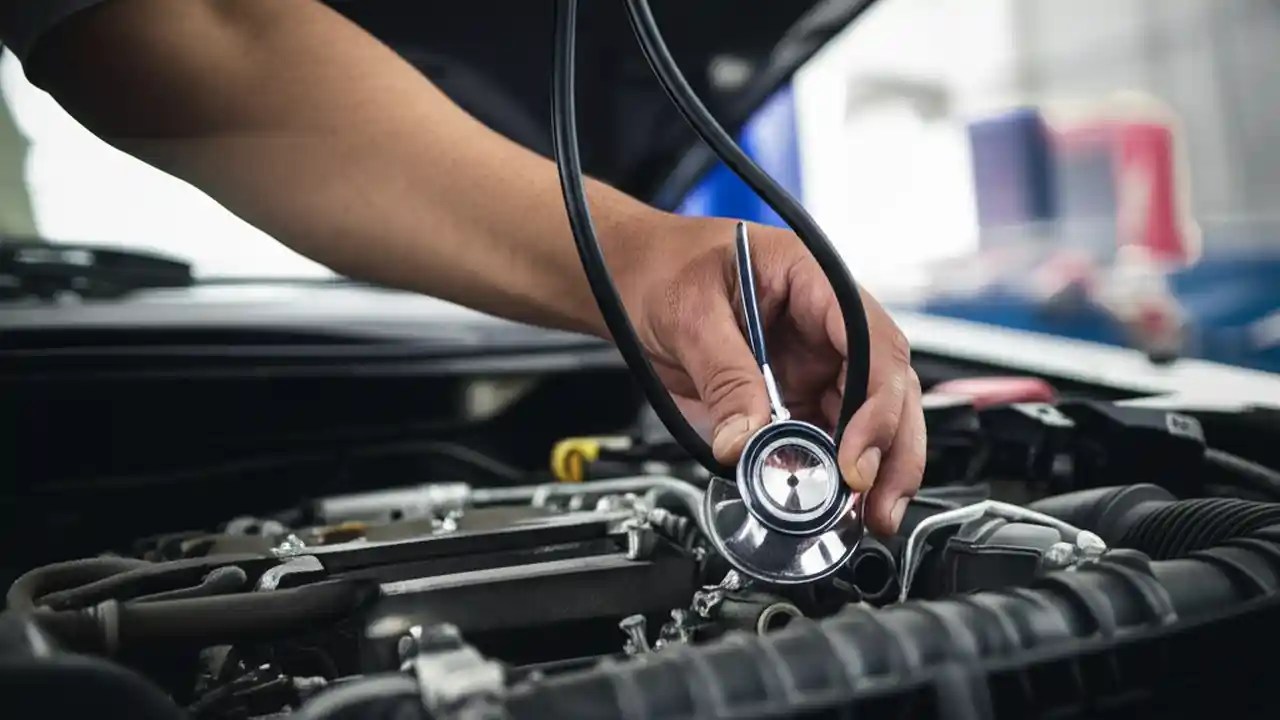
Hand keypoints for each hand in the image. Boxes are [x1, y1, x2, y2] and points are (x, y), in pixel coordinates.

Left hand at [617, 213, 924, 535]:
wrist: (632, 278)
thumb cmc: (664, 268)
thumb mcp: (689, 315)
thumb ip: (723, 377)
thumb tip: (745, 443)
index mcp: (812, 280)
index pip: (870, 342)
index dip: (876, 404)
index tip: (855, 457)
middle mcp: (824, 323)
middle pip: (886, 386)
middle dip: (893, 449)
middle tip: (879, 505)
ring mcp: (812, 360)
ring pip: (866, 417)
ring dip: (872, 468)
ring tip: (865, 516)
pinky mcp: (793, 394)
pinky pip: (824, 435)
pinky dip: (831, 471)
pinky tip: (830, 502)